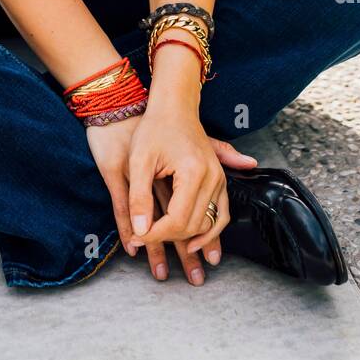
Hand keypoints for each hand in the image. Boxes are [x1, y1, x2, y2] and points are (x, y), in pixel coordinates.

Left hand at [85, 109, 256, 281]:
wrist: (174, 105)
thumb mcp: (139, 161)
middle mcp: (212, 177)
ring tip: (177, 253)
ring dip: (194, 240)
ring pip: (210, 222)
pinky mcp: (220, 179)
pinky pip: (222, 212)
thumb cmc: (153, 128)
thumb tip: (140, 232)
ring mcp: (219, 178)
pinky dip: (212, 230)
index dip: (155, 235)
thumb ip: (139, 198)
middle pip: (193, 225)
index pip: (176, 220)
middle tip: (145, 240)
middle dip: (169, 238)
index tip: (137, 238)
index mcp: (192, 172)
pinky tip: (198, 243)